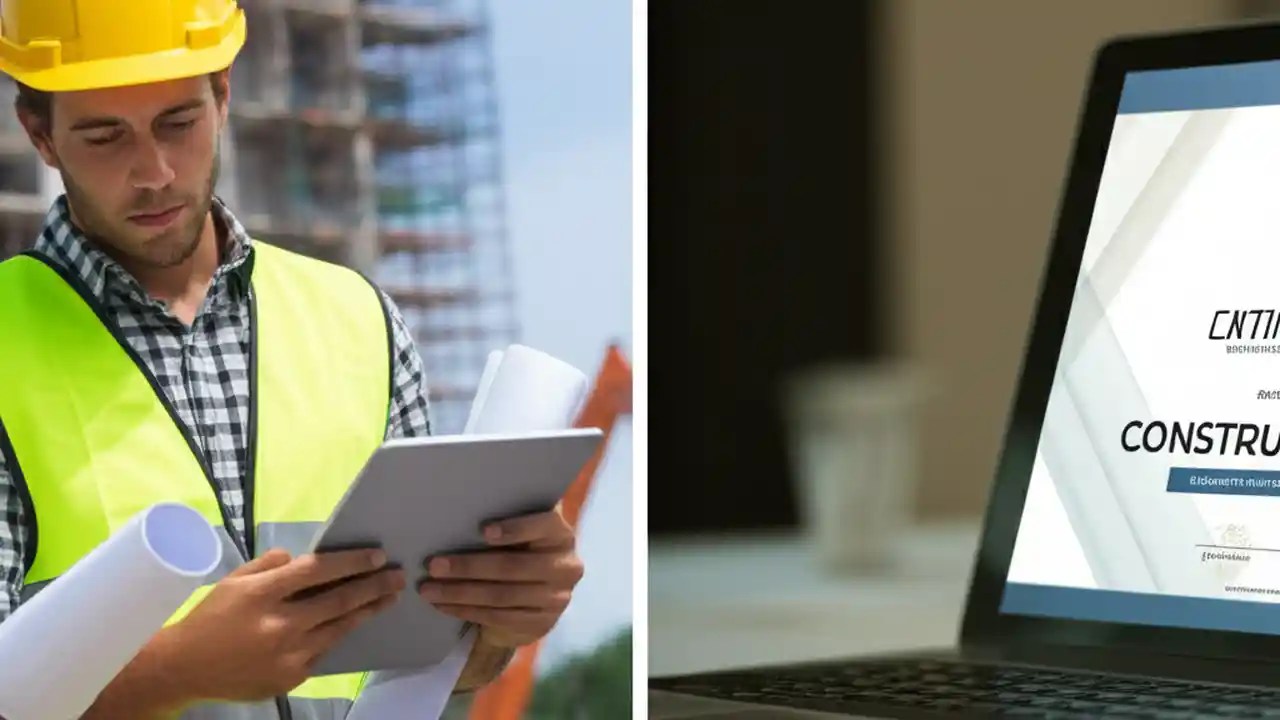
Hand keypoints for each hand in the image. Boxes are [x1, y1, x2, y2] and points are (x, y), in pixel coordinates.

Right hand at [162, 547, 405, 701]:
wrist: (185, 668)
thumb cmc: (211, 618)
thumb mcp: (234, 581)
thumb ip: (270, 566)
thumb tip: (301, 559)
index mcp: (262, 594)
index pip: (317, 571)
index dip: (351, 562)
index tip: (377, 556)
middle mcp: (279, 624)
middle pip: (338, 601)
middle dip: (373, 586)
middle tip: (397, 576)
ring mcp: (287, 655)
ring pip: (339, 628)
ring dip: (368, 611)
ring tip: (389, 599)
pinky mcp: (291, 677)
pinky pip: (323, 652)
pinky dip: (339, 635)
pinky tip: (355, 623)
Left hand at [418, 506, 582, 648]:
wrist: (537, 599)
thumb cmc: (521, 551)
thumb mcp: (524, 532)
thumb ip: (509, 516)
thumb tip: (465, 503)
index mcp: (561, 536)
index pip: (544, 527)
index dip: (515, 529)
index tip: (483, 530)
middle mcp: (565, 568)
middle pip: (513, 567)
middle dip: (469, 566)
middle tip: (434, 565)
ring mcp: (555, 600)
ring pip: (501, 596)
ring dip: (460, 593)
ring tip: (429, 589)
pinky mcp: (540, 624)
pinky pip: (497, 617)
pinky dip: (466, 610)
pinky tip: (442, 605)